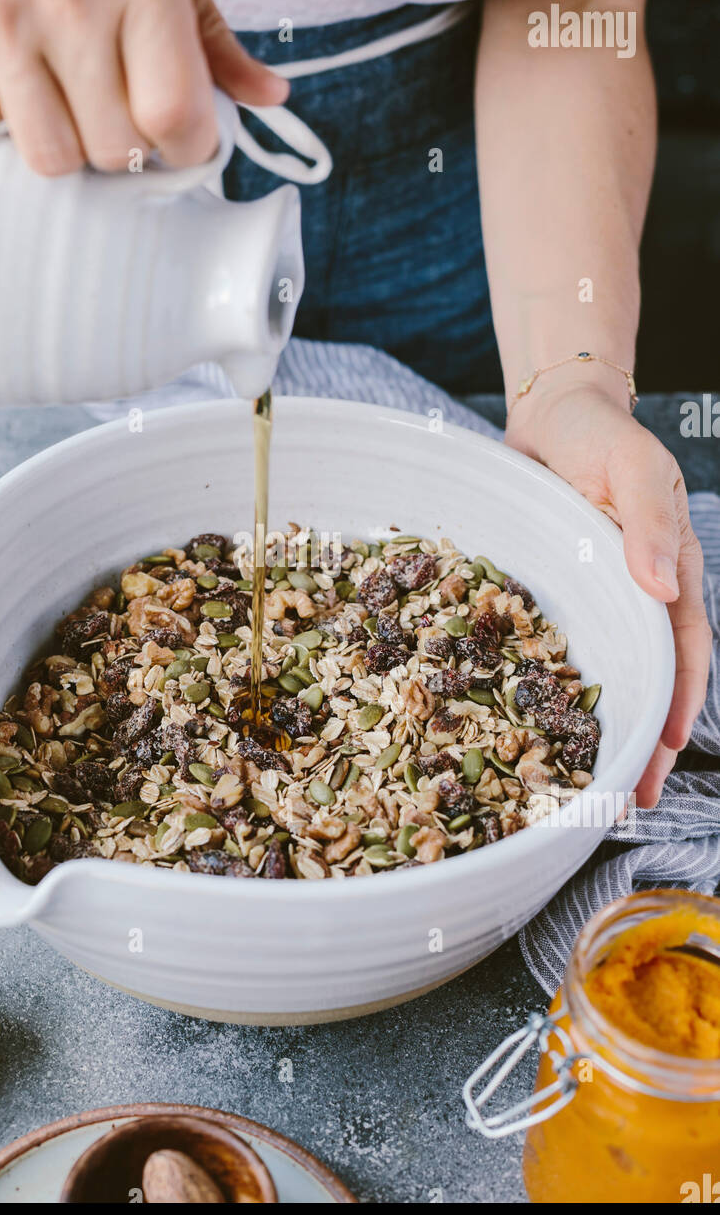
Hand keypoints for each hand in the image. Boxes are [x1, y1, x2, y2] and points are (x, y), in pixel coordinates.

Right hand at [0, 0, 287, 172]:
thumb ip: (210, 30)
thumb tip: (268, 98)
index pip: (176, 118)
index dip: (186, 147)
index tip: (181, 140)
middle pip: (115, 150)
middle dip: (125, 141)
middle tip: (114, 100)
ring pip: (50, 155)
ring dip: (63, 136)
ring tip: (60, 84)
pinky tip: (5, 53)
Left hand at [505, 369, 711, 807]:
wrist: (552, 414)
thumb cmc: (600, 434)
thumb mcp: (632, 466)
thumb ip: (650, 523)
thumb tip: (665, 590)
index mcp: (671, 573)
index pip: (684, 649)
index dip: (677, 702)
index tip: (662, 751)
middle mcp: (636, 596)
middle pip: (648, 678)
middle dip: (643, 742)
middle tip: (626, 801)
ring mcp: (594, 600)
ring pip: (603, 674)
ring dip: (598, 730)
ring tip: (585, 789)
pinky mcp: (553, 597)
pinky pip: (553, 651)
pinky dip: (550, 692)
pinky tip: (530, 729)